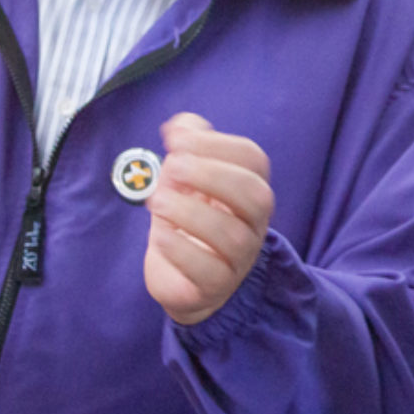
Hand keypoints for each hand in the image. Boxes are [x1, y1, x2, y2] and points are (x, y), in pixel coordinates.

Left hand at [143, 112, 273, 325]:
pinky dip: (182, 250)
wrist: (180, 274)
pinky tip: (160, 235)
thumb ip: (186, 141)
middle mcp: (253, 222)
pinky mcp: (216, 287)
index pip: (253, 160)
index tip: (175, 141)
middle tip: (172, 167)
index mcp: (249, 186)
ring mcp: (240, 258)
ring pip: (233, 237)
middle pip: (256, 196)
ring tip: (158, 202)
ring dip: (190, 212)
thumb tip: (179, 127)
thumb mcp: (185, 172)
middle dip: (212, 175)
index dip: (216, 144)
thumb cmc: (187, 213)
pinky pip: (209, 272)